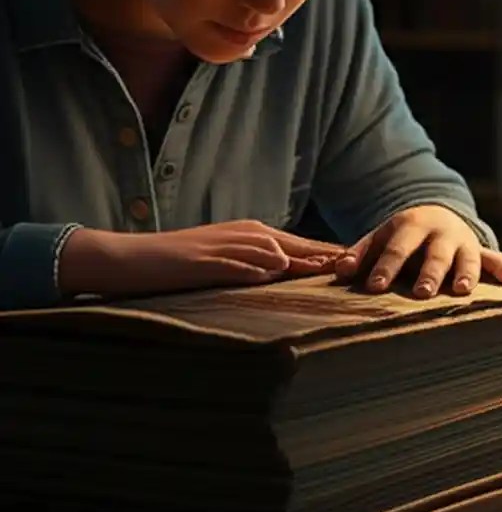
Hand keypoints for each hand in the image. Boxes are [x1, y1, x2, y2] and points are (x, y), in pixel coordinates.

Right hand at [59, 220, 342, 297]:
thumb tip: (289, 276)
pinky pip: (239, 262)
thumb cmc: (180, 265)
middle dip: (327, 255)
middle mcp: (247, 235)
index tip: (360, 264)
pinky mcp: (207, 259)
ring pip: (274, 251)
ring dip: (303, 260)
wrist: (132, 259)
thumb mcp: (227, 263)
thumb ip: (259, 268)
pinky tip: (277, 272)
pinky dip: (258, 267)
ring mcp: (228, 246)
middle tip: (359, 264)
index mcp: (254, 235)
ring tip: (332, 268)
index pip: (301, 246)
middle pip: (296, 245)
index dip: (329, 255)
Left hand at [333, 204, 501, 297]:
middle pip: (433, 255)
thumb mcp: (380, 238)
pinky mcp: (478, 250)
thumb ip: (360, 253)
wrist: (437, 213)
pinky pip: (492, 259)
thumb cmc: (402, 236)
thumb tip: (340, 270)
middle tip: (421, 293)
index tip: (375, 287)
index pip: (396, 249)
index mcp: (410, 226)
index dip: (386, 268)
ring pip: (465, 258)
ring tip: (462, 291)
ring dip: (465, 273)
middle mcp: (439, 232)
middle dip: (428, 273)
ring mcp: (462, 241)